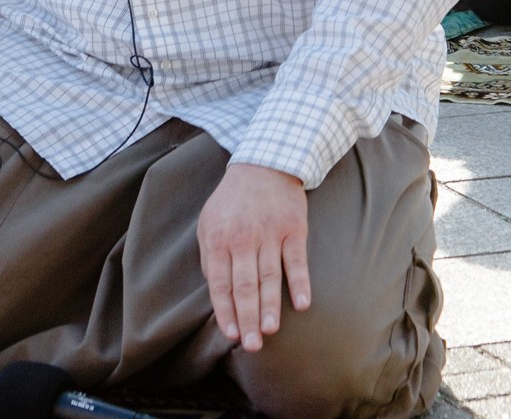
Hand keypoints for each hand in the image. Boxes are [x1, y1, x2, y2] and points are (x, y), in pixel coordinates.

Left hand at [197, 163, 309, 352]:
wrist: (264, 164)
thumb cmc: (233, 200)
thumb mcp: (209, 221)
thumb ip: (209, 255)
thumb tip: (214, 287)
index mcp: (219, 239)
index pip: (220, 283)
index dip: (225, 310)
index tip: (230, 334)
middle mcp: (243, 239)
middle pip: (245, 285)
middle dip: (247, 318)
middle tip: (251, 345)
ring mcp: (269, 233)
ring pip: (269, 276)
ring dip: (270, 306)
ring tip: (270, 330)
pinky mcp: (293, 229)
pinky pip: (296, 260)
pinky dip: (300, 282)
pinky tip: (301, 304)